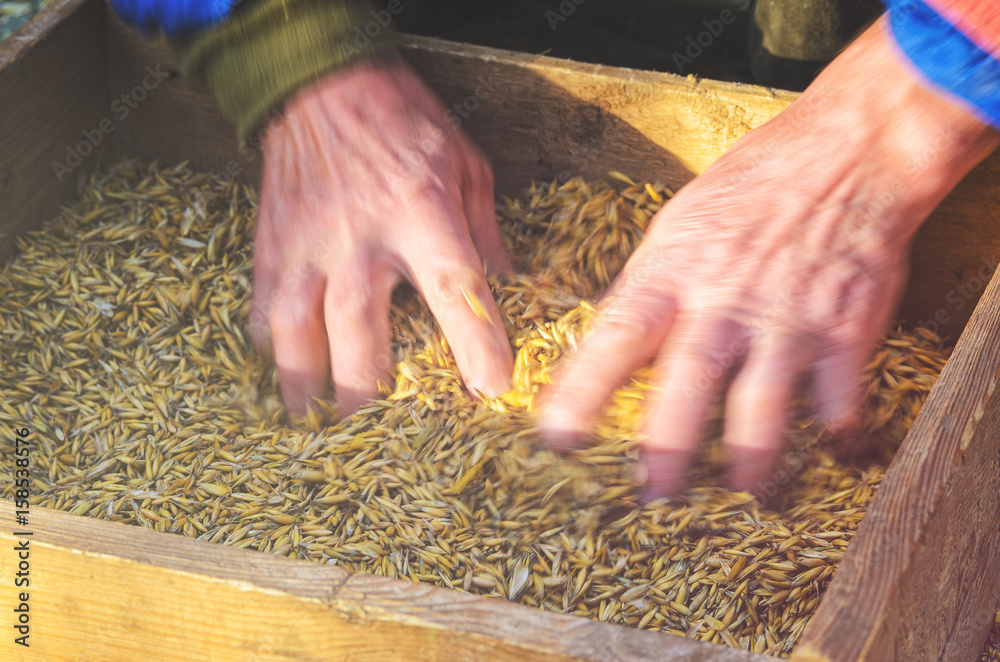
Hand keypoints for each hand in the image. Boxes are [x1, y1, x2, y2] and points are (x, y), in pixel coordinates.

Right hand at [251, 57, 513, 415]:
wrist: (322, 84)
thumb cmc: (406, 122)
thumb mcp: (467, 165)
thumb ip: (485, 234)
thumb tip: (509, 293)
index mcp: (422, 212)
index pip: (454, 289)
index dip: (474, 344)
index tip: (491, 390)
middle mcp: (359, 237)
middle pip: (359, 330)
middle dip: (369, 391)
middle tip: (382, 435)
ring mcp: (307, 245)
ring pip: (297, 331)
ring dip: (307, 386)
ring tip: (318, 426)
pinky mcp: (272, 246)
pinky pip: (263, 308)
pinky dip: (271, 349)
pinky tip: (284, 374)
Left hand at [539, 17, 998, 497]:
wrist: (847, 154)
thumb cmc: (750, 186)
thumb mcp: (677, 225)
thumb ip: (648, 287)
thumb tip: (607, 339)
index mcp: (672, 274)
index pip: (614, 341)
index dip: (580, 394)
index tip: (555, 440)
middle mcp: (725, 302)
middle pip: (686, 388)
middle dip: (665, 450)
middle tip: (650, 497)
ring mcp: (787, 320)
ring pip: (762, 409)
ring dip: (748, 461)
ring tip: (738, 497)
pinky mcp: (845, 330)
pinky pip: (838, 399)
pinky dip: (834, 433)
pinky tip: (829, 454)